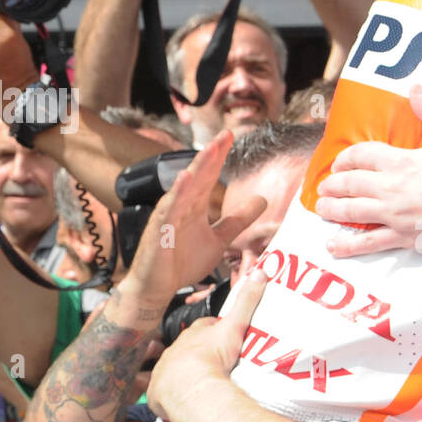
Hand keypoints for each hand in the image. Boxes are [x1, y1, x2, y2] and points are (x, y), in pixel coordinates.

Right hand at [118, 130, 264, 310]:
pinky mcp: (159, 230)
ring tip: (210, 150)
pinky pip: (168, 209)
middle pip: (198, 175)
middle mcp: (181, 205)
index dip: (219, 156)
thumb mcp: (220, 239)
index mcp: (195, 205)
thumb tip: (262, 201)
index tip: (231, 136)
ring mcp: (169, 216)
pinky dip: (177, 194)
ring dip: (197, 168)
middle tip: (224, 134)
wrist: (159, 287)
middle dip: (211, 154)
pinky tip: (185, 178)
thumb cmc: (183, 261)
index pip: (208, 175)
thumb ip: (238, 220)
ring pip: (184, 188)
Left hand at [147, 266, 266, 421]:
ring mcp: (165, 369)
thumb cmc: (212, 355)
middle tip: (217, 363)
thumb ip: (246, 301)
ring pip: (176, 369)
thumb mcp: (234, 325)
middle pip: (189, 348)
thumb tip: (260, 272)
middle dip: (199, 353)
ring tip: (202, 384)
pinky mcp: (158, 390)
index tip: (224, 338)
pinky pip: (166, 391)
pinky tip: (186, 400)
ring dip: (187, 374)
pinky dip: (174, 393)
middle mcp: (176, 349)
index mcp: (193, 333)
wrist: (190, 387)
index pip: (204, 327)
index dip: (214, 331)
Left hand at [316, 85, 421, 257]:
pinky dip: (347, 244)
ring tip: (320, 208)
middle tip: (324, 187)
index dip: (346, 157)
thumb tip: (415, 88)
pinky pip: (369, 242)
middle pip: (351, 183)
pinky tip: (333, 245)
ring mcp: (396, 215)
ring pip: (352, 212)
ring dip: (332, 209)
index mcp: (403, 161)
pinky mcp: (404, 238)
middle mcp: (393, 188)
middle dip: (333, 184)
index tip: (339, 162)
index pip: (363, 155)